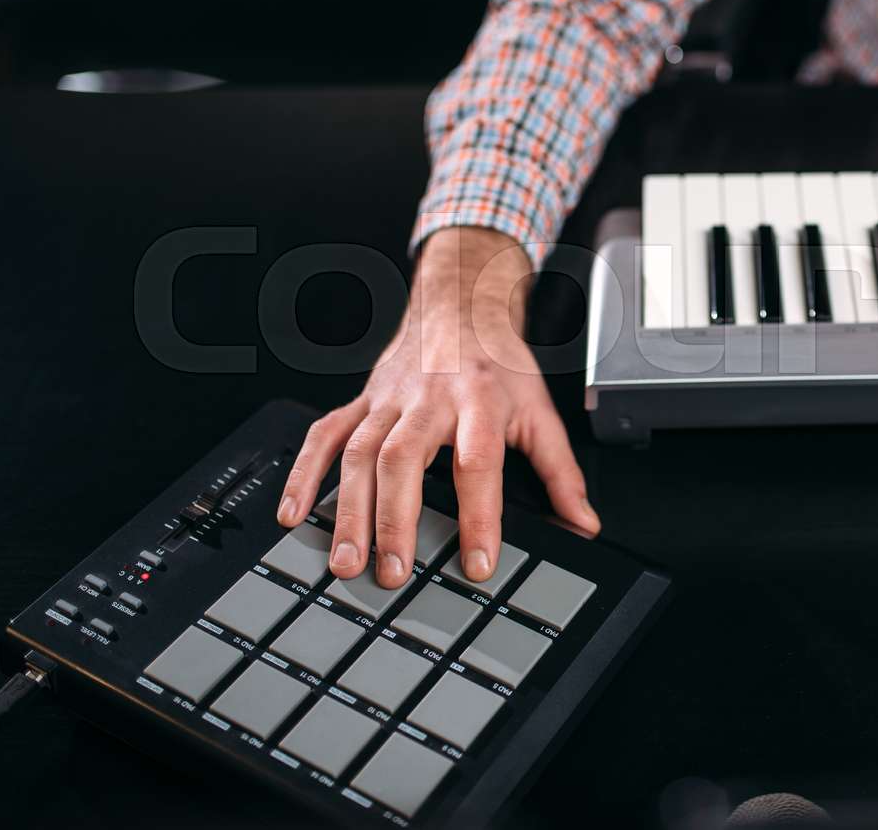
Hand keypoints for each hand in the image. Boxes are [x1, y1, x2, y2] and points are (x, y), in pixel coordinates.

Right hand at [275, 226, 600, 587]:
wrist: (460, 302)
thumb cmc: (499, 362)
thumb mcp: (539, 411)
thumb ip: (561, 472)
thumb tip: (584, 523)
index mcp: (479, 399)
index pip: (478, 463)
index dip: (478, 516)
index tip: (477, 563)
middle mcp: (429, 397)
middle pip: (403, 458)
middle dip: (394, 520)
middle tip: (392, 573)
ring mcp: (388, 398)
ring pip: (359, 452)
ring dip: (349, 509)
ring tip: (346, 560)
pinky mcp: (361, 400)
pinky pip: (325, 435)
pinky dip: (304, 474)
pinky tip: (293, 514)